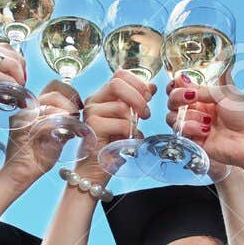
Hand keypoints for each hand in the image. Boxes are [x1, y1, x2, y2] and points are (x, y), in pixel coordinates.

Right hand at [0, 40, 26, 114]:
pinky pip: (7, 80)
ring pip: (14, 65)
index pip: (4, 48)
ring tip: (19, 95)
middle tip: (20, 88)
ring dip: (20, 80)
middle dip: (21, 71)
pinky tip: (13, 100)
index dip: (15, 64)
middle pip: (14, 54)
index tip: (15, 79)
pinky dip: (14, 90)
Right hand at [0, 81, 80, 184]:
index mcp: (35, 106)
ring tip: (70, 125)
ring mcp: (24, 114)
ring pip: (51, 102)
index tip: (79, 105)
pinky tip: (66, 132)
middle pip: (54, 92)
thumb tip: (78, 113)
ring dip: (66, 112)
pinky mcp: (23, 124)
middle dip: (70, 102)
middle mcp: (28, 107)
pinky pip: (46, 116)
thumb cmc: (39, 156)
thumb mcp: (57, 135)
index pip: (54, 85)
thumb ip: (65, 121)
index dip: (69, 91)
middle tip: (76, 116)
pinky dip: (59, 122)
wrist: (22, 173)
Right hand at [67, 70, 152, 184]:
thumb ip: (137, 102)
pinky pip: (121, 123)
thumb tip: (152, 86)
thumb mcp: (128, 120)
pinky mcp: (93, 125)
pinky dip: (130, 133)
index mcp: (103, 96)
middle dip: (138, 97)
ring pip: (122, 106)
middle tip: (145, 114)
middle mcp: (94, 100)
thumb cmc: (111, 145)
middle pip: (118, 83)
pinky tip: (126, 141)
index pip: (120, 74)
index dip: (137, 82)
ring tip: (133, 133)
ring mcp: (91, 112)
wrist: (95, 170)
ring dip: (134, 121)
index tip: (148, 97)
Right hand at [165, 73, 243, 172]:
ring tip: (207, 120)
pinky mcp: (194, 142)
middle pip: (173, 101)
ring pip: (173, 116)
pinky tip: (206, 131)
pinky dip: (191, 128)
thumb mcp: (227, 93)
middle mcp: (200, 111)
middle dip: (178, 97)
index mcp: (209, 97)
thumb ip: (205, 86)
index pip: (184, 88)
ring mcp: (196, 126)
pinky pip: (180, 132)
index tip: (180, 82)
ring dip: (189, 115)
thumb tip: (186, 77)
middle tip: (190, 98)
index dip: (177, 85)